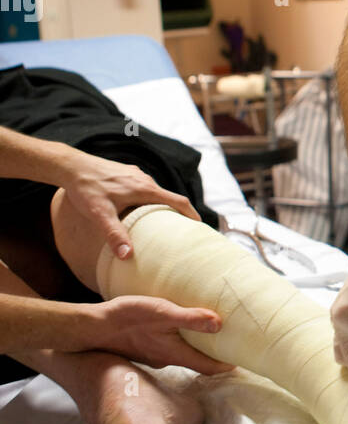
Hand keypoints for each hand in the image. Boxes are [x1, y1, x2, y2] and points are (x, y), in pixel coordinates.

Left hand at [63, 153, 200, 258]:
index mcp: (145, 188)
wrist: (70, 166)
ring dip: (162, 208)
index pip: (178, 201)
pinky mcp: (126, 174)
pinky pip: (145, 189)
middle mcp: (144, 179)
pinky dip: (150, 201)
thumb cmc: (85, 188)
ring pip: (156, 193)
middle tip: (183, 233)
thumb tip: (128, 256)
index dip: (192, 215)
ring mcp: (135, 175)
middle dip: (179, 215)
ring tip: (163, 226)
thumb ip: (115, 235)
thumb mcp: (99, 214)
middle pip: (169, 198)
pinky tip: (139, 212)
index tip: (201, 228)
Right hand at [77, 296, 234, 374]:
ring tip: (214, 335)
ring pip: (184, 353)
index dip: (227, 366)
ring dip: (200, 347)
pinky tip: (182, 328)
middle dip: (217, 356)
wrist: (91, 328)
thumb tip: (219, 324)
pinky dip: (183, 340)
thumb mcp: (161, 313)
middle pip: (199, 361)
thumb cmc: (126, 319)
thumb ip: (189, 319)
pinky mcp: (145, 346)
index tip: (245, 362)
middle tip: (235, 346)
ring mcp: (155, 353)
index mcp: (176, 353)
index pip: (209, 366)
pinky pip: (171, 346)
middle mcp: (168, 358)